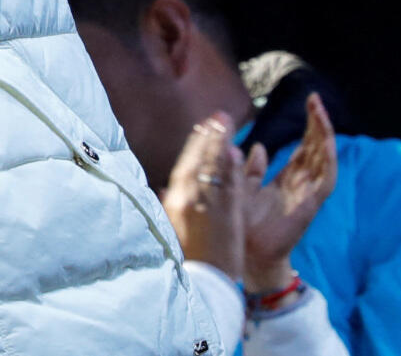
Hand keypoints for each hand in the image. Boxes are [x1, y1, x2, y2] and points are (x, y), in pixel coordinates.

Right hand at [161, 111, 246, 279]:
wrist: (201, 284)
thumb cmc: (184, 259)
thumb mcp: (170, 230)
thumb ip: (168, 207)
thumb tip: (162, 190)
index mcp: (173, 203)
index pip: (185, 167)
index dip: (195, 145)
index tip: (202, 127)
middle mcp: (187, 200)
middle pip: (198, 161)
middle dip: (208, 137)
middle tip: (218, 116)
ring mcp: (206, 206)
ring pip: (213, 168)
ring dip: (220, 143)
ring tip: (227, 124)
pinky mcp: (225, 215)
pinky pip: (228, 185)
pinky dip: (231, 166)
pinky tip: (238, 151)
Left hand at [242, 94, 338, 293]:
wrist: (244, 255)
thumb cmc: (244, 225)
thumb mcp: (245, 188)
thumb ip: (253, 169)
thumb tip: (259, 147)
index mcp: (286, 181)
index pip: (303, 149)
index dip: (308, 128)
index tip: (309, 103)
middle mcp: (301, 186)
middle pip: (316, 149)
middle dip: (317, 124)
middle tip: (315, 100)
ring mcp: (308, 194)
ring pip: (323, 159)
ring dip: (324, 135)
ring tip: (320, 112)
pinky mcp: (311, 204)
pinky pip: (326, 179)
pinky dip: (328, 159)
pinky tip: (326, 141)